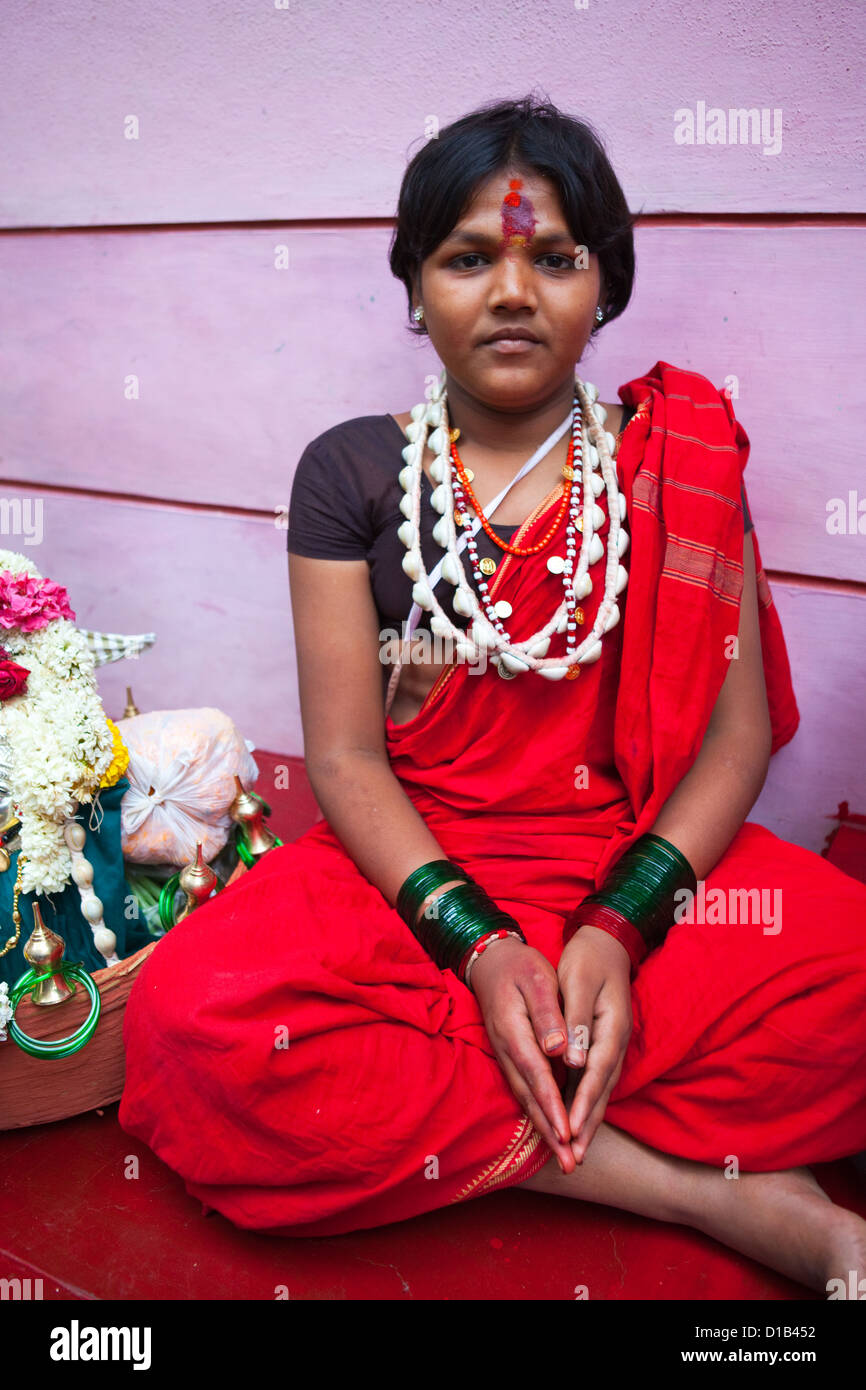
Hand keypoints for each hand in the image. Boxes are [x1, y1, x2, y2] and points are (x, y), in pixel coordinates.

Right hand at [469, 937, 576, 1173]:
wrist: (490, 961)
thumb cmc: (519, 967)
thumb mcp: (536, 980)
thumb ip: (547, 1015)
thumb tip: (559, 1050)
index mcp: (514, 1031)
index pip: (536, 1075)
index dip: (552, 1106)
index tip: (566, 1133)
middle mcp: (507, 1050)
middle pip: (530, 1098)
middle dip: (550, 1132)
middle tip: (570, 1164)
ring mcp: (506, 1056)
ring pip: (526, 1099)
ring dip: (545, 1129)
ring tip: (565, 1158)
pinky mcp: (511, 1057)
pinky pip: (525, 1090)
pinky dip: (539, 1113)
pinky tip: (552, 1128)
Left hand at [556, 925, 632, 1163]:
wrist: (605, 944)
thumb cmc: (588, 960)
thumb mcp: (580, 983)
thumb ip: (578, 1021)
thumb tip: (574, 1061)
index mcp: (611, 1028)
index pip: (596, 1073)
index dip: (584, 1103)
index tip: (572, 1129)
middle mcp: (616, 1043)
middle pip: (602, 1091)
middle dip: (589, 1125)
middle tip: (574, 1158)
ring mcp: (612, 1046)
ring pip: (600, 1091)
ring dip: (589, 1121)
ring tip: (576, 1152)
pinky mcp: (603, 1047)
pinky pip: (596, 1082)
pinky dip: (587, 1104)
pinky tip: (577, 1121)